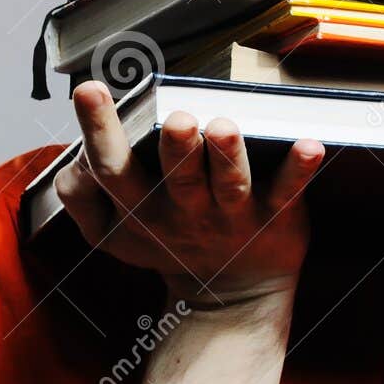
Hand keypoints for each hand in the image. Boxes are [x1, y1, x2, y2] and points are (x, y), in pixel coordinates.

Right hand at [53, 82, 324, 305]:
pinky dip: (299, 170)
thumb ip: (80, 195)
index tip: (91, 88)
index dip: (99, 131)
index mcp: (141, 210)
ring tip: (226, 127)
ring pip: (230, 185)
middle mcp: (186, 212)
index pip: (113, 169)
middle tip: (178, 120)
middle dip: (177, 149)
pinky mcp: (274, 216)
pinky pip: (288, 192)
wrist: (230, 295)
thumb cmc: (165, 242)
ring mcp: (232, 215)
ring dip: (229, 155)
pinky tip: (310, 145)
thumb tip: (73, 157)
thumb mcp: (110, 233)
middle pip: (178, 180)